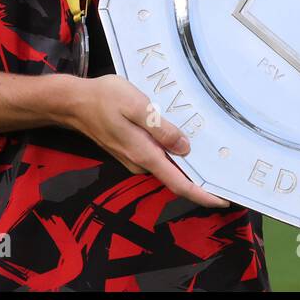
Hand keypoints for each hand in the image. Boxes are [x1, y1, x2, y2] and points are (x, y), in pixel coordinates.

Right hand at [59, 74, 229, 209]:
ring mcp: (133, 159)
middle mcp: (140, 162)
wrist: (73, 103)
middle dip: (200, 178)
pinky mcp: (130, 151)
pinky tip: (182, 139)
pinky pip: (157, 157)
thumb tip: (185, 148)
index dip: (202, 194)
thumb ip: (161, 127)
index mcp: (145, 154)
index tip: (224, 200)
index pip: (178, 183)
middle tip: (226, 168)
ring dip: (186, 163)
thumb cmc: (104, 99)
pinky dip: (172, 154)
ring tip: (211, 151)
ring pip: (166, 166)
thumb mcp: (136, 105)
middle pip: (175, 177)